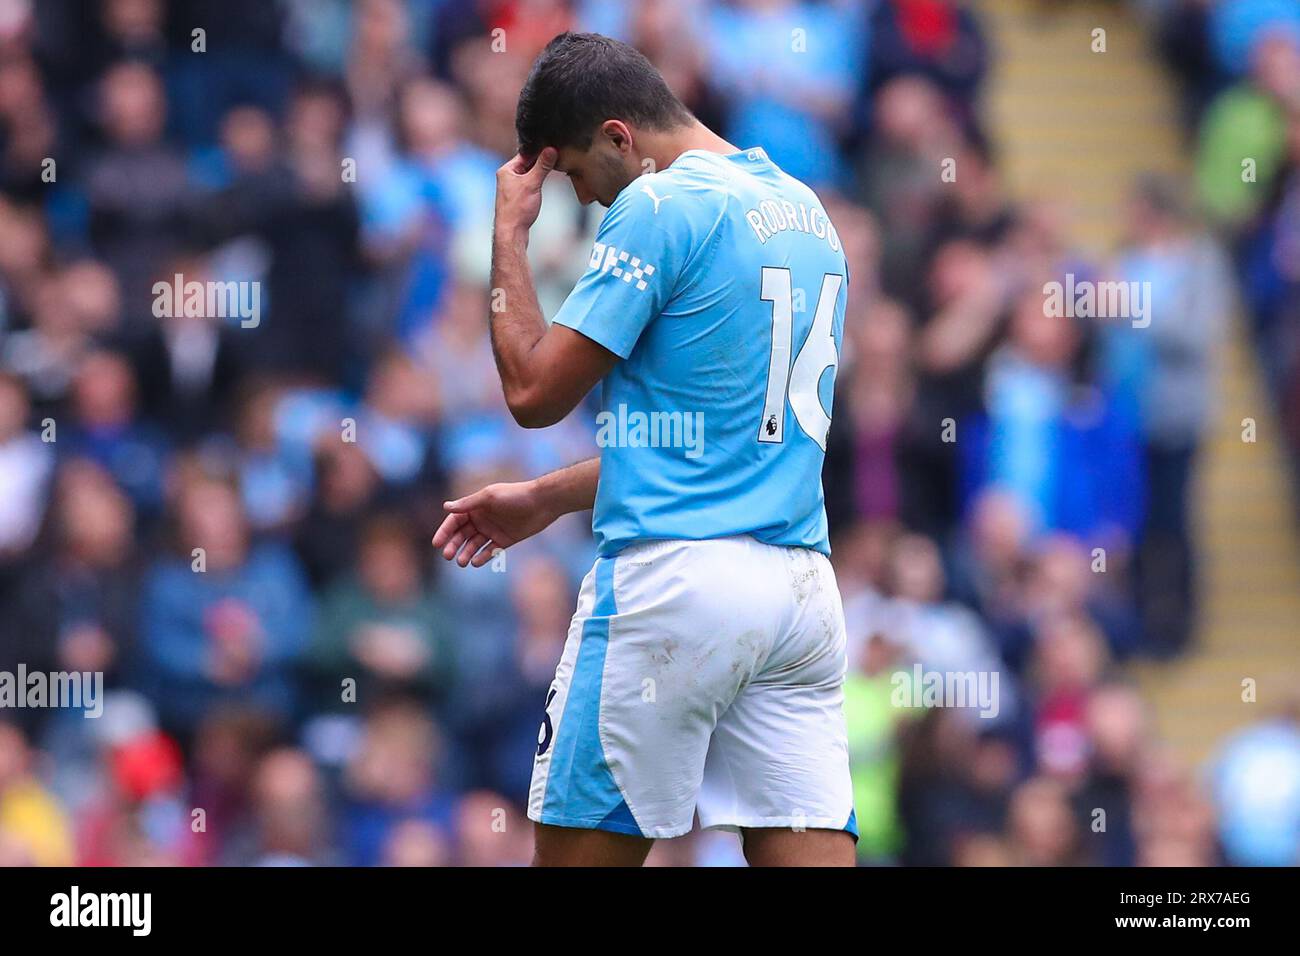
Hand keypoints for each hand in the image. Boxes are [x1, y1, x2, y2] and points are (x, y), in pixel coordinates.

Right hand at [432, 479, 561, 566]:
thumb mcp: (489, 498)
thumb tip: (445, 507)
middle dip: (453, 545)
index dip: (445, 532)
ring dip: (466, 553)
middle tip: (447, 556)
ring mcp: (492, 530)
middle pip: (462, 535)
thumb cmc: (515, 496)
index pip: (455, 521)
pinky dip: (482, 557)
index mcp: (476, 507)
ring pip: (474, 545)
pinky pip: (489, 551)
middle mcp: (482, 519)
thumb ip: (468, 504)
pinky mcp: (504, 540)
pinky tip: (475, 562)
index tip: (437, 543)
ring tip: (461, 562)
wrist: (542, 503)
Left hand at [494, 148, 556, 237]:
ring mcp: (512, 187)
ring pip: (529, 174)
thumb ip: (542, 166)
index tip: (552, 147)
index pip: (525, 154)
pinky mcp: (518, 197)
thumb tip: (550, 150)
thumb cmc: (516, 209)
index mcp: (506, 170)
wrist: (511, 232)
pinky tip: (544, 182)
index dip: (539, 150)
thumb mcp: (532, 183)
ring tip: (553, 167)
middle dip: (541, 161)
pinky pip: (529, 183)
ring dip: (540, 172)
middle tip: (556, 157)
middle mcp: (507, 177)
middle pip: (527, 163)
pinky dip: (537, 181)